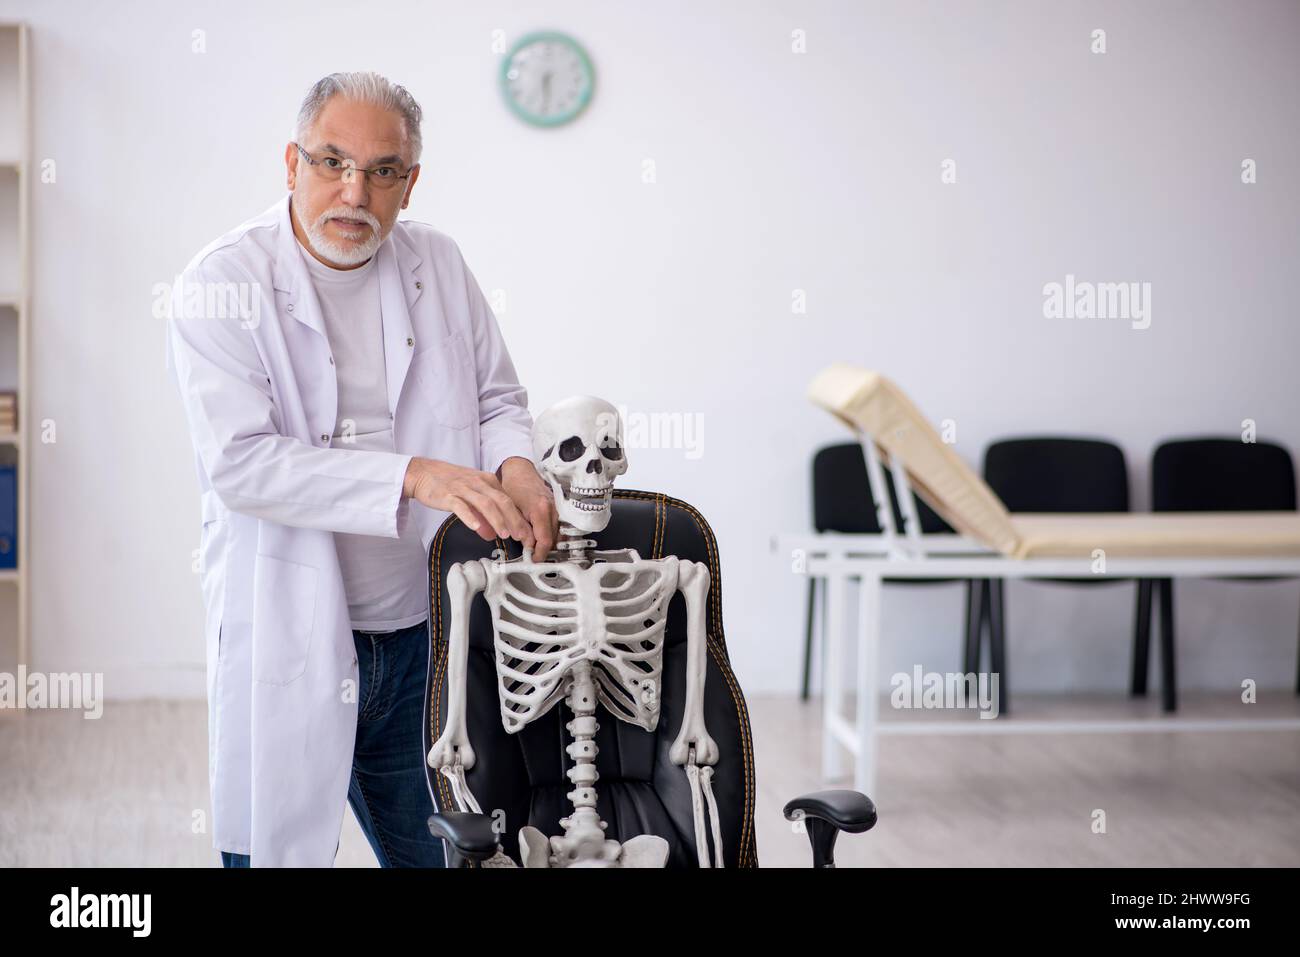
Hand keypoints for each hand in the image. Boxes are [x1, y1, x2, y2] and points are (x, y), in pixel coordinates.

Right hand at [403, 457, 532, 547]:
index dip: (519, 517)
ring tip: (504, 535)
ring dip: (497, 520)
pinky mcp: (448, 495)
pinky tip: (476, 528)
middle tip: (522, 536)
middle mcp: (479, 483)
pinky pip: (461, 506)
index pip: (508, 500)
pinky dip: (470, 517)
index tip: (527, 533)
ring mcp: (463, 488)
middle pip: (502, 501)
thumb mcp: (471, 495)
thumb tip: (492, 534)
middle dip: (514, 520)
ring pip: (485, 504)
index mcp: (488, 481)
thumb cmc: (449, 484)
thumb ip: (483, 514)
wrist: (423, 472)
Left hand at [496, 457, 558, 562]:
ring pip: (557, 533)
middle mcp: (552, 509)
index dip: (539, 553)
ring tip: (536, 549)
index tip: (533, 560)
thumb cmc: (513, 486)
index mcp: (540, 510)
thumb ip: (520, 529)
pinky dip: (551, 533)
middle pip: (553, 538)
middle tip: (533, 557)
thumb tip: (527, 546)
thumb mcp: (511, 509)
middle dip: (544, 550)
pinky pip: (557, 525)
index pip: (545, 539)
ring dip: (548, 542)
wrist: (519, 470)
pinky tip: (540, 537)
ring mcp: (556, 508)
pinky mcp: (556, 507)